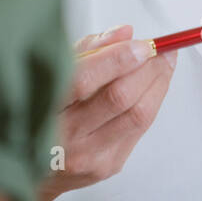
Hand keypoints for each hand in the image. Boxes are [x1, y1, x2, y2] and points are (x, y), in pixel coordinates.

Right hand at [40, 24, 175, 199]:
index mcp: (44, 104)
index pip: (84, 79)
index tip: (144, 43)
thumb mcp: (55, 70)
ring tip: (165, 64)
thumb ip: (90, 49)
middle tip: (163, 49)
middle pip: (119, 98)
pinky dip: (153, 102)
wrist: (37, 167)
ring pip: (137, 115)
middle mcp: (64, 135)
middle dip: (149, 69)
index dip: (119, 58)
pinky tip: (154, 87)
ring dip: (159, 84)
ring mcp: (87, 155)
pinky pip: (140, 129)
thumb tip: (126, 33)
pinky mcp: (107, 165)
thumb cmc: (46, 108)